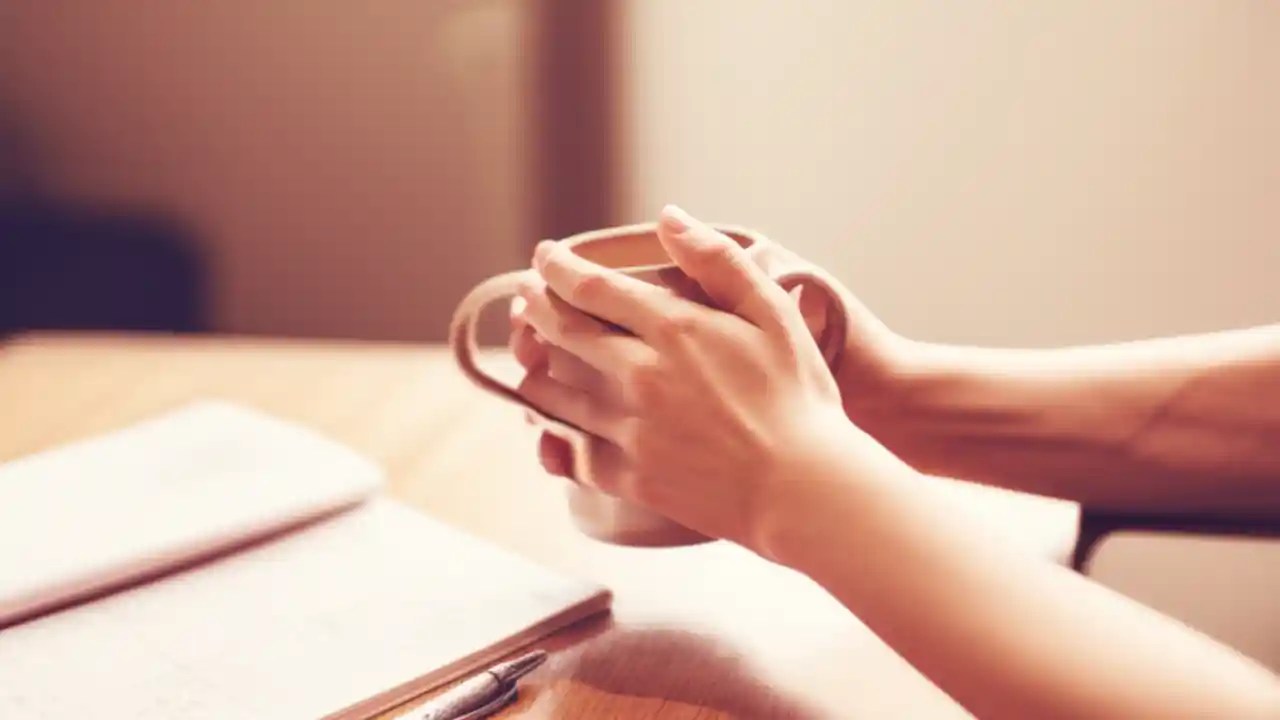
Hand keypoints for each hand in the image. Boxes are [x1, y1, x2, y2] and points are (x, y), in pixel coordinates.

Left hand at [513, 205, 850, 550]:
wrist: (805, 489)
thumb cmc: (799, 398)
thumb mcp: (773, 313)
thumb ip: (717, 261)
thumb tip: (669, 217)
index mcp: (673, 328)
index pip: (591, 287)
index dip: (557, 268)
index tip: (544, 258)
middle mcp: (640, 374)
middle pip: (562, 333)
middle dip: (536, 309)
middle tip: (526, 298)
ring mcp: (630, 428)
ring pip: (554, 395)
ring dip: (534, 372)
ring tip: (530, 361)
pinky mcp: (631, 476)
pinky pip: (572, 453)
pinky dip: (554, 438)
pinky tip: (551, 431)